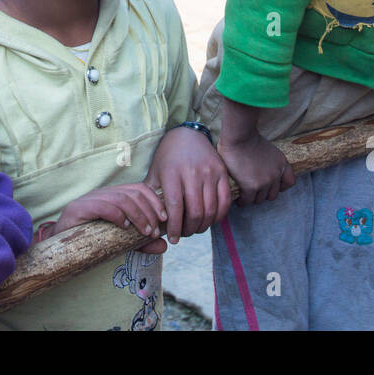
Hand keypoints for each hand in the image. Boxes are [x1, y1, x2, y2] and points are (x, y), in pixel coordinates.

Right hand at [53, 183, 168, 253]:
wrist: (59, 244)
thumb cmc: (91, 239)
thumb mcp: (121, 241)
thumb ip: (141, 242)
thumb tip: (164, 246)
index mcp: (114, 195)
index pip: (140, 189)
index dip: (155, 201)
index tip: (164, 219)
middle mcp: (104, 193)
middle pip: (134, 193)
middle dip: (149, 212)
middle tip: (155, 231)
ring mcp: (91, 199)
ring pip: (121, 198)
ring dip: (138, 215)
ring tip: (145, 232)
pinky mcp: (79, 208)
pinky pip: (103, 206)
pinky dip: (117, 216)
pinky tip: (124, 227)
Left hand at [144, 127, 232, 242]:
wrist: (187, 135)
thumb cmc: (167, 158)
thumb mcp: (155, 173)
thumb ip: (151, 196)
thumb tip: (148, 222)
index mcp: (172, 173)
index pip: (175, 207)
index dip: (175, 227)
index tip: (173, 239)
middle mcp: (192, 172)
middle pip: (195, 212)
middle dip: (189, 229)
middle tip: (184, 234)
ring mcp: (209, 172)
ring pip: (210, 209)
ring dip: (203, 226)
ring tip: (195, 229)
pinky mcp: (222, 172)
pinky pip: (225, 201)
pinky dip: (219, 216)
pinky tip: (211, 220)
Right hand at [218, 134, 294, 206]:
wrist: (239, 136)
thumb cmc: (248, 138)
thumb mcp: (268, 150)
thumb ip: (270, 162)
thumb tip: (261, 169)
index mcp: (281, 163)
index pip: (290, 182)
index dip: (280, 187)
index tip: (270, 186)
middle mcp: (276, 174)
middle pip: (273, 195)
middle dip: (263, 194)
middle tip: (254, 191)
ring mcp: (265, 181)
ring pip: (260, 199)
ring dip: (252, 198)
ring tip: (244, 196)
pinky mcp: (252, 186)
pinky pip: (248, 200)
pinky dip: (242, 201)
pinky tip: (238, 198)